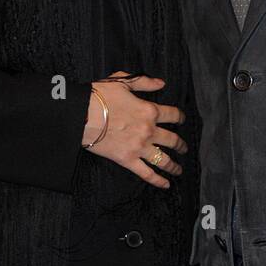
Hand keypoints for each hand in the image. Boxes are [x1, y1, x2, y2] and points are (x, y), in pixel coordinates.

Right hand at [82, 71, 186, 188]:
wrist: (81, 115)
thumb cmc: (99, 96)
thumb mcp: (123, 81)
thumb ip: (145, 82)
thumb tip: (161, 83)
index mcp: (150, 110)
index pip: (173, 115)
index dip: (181, 117)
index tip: (182, 120)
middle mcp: (149, 130)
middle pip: (173, 139)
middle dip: (181, 144)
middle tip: (184, 148)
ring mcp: (139, 147)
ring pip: (163, 159)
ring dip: (174, 165)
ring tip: (179, 169)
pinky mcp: (127, 160)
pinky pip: (147, 173)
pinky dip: (158, 181)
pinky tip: (166, 184)